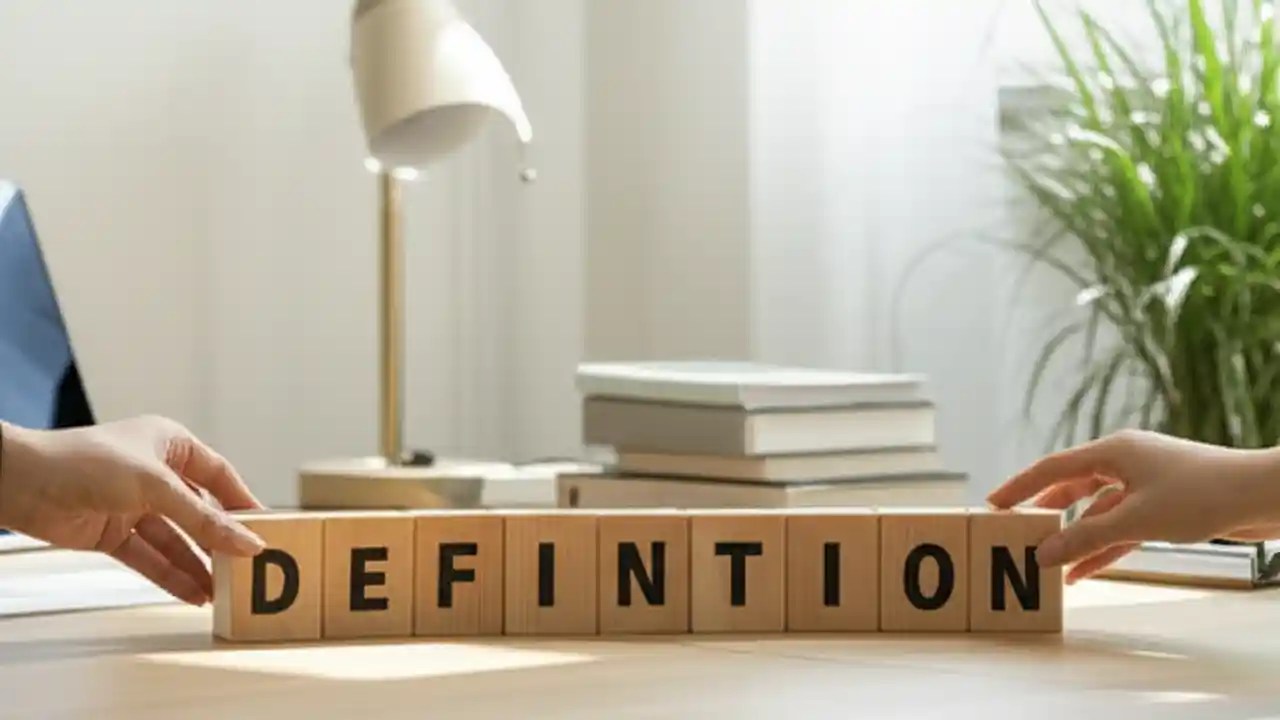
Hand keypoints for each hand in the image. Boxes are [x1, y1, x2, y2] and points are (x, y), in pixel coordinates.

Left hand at [0, 415, 265, 604]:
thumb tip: (248, 543)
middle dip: (220, 541)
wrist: (19, 482)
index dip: (243, 503)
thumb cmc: (87, 462)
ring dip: (198, 564)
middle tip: (247, 567)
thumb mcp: (156, 486)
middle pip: (199, 512)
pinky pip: (150, 557)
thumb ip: (204, 519)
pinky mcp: (113, 533)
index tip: (266, 530)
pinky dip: (170, 575)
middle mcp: (155, 474)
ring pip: (176, 539)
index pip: (220, 476)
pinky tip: (193, 594)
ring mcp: (133, 505)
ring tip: (224, 591)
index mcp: (171, 444)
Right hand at [987, 429, 1279, 583]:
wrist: (1262, 494)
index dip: (1019, 488)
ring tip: (1049, 563)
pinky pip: (1121, 526)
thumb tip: (1044, 555)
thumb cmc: (1201, 494)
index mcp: (1113, 451)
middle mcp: (1125, 462)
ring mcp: (1145, 483)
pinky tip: (1084, 572)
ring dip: (1076, 537)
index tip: (993, 505)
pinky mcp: (1163, 505)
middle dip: (1045, 514)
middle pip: (1072, 487)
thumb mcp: (1135, 520)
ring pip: (1097, 511)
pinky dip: (1103, 546)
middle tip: (1017, 533)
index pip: (1051, 468)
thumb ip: (1085, 538)